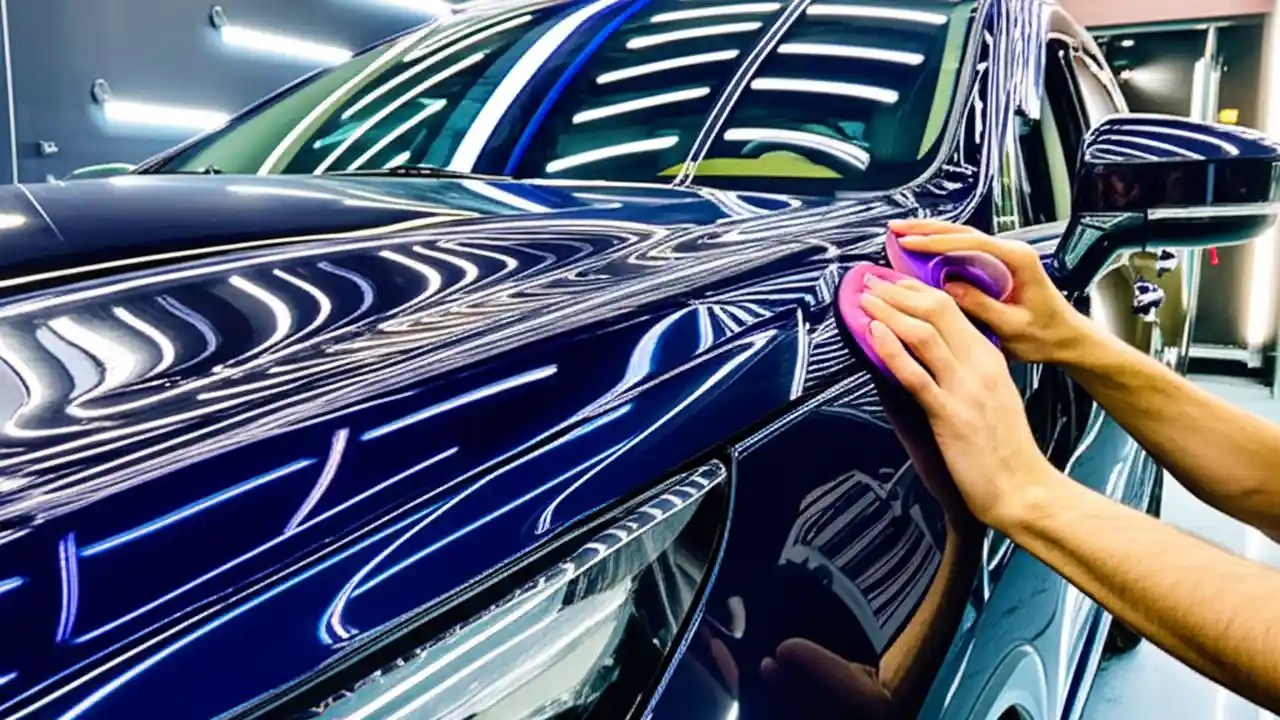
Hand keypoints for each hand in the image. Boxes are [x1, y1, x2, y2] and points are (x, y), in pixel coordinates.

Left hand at [860, 274, 1062, 528]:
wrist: (1022, 488)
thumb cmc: (1003, 449)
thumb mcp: (990, 397)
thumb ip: (965, 372)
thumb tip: (932, 355)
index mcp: (990, 358)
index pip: (954, 308)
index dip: (918, 290)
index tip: (894, 280)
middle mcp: (979, 366)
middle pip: (938, 310)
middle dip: (899, 291)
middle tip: (871, 280)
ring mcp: (965, 388)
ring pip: (924, 334)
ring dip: (889, 311)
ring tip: (864, 299)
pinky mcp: (950, 414)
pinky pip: (915, 374)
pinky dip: (891, 349)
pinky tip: (873, 333)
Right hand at [888, 219, 1095, 365]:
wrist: (1066, 338)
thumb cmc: (1046, 334)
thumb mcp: (1011, 326)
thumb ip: (981, 305)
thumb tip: (948, 289)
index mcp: (1018, 260)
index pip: (972, 242)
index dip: (937, 242)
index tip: (910, 243)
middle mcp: (1011, 251)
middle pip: (963, 231)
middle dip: (927, 228)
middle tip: (897, 229)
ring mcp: (1003, 256)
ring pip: (962, 236)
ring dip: (930, 233)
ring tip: (902, 233)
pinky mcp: (996, 266)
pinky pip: (964, 250)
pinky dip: (940, 246)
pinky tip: (922, 248)